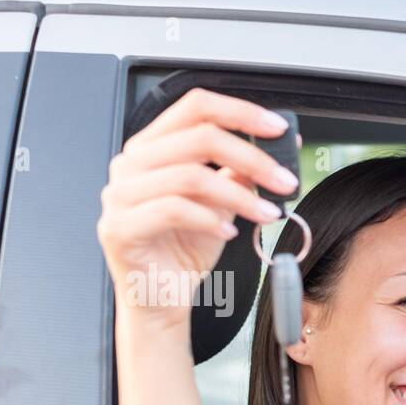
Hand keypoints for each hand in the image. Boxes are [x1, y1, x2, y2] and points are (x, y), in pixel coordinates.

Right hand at [96, 87, 299, 327]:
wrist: (161, 297)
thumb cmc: (183, 249)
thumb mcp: (222, 203)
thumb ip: (240, 173)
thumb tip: (278, 148)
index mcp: (152, 147)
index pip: (195, 107)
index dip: (241, 112)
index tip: (280, 130)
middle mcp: (131, 163)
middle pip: (200, 138)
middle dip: (253, 158)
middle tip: (285, 181)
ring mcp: (120, 194)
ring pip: (191, 176)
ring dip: (241, 195)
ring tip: (269, 214)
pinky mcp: (120, 227)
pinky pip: (173, 210)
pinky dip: (210, 220)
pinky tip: (230, 232)